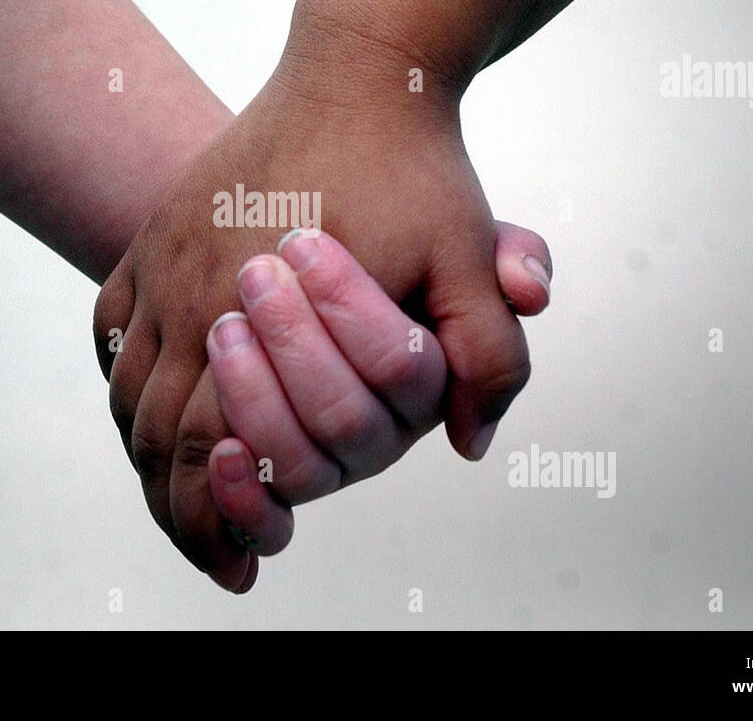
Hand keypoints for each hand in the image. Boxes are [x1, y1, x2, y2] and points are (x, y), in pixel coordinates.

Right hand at [94, 51, 539, 591]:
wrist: (360, 64)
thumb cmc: (414, 166)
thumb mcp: (472, 256)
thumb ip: (484, 355)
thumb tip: (466, 443)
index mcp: (254, 307)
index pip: (210, 448)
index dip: (221, 523)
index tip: (241, 570)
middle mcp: (192, 289)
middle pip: (154, 433)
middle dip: (175, 506)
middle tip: (207, 550)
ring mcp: (166, 256)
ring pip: (125, 387)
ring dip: (142, 452)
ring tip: (168, 492)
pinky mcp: (158, 231)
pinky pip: (111, 326)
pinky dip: (119, 379)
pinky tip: (141, 403)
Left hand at [205, 224, 550, 555]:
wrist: (285, 240)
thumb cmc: (367, 238)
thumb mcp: (442, 232)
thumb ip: (504, 254)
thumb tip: (532, 293)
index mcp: (429, 384)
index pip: (406, 367)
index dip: (351, 308)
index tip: (301, 242)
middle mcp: (383, 435)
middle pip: (348, 419)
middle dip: (293, 344)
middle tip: (253, 275)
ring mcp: (329, 465)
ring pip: (301, 468)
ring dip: (255, 400)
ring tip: (224, 329)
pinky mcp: (273, 487)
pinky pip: (267, 521)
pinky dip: (242, 498)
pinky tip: (220, 450)